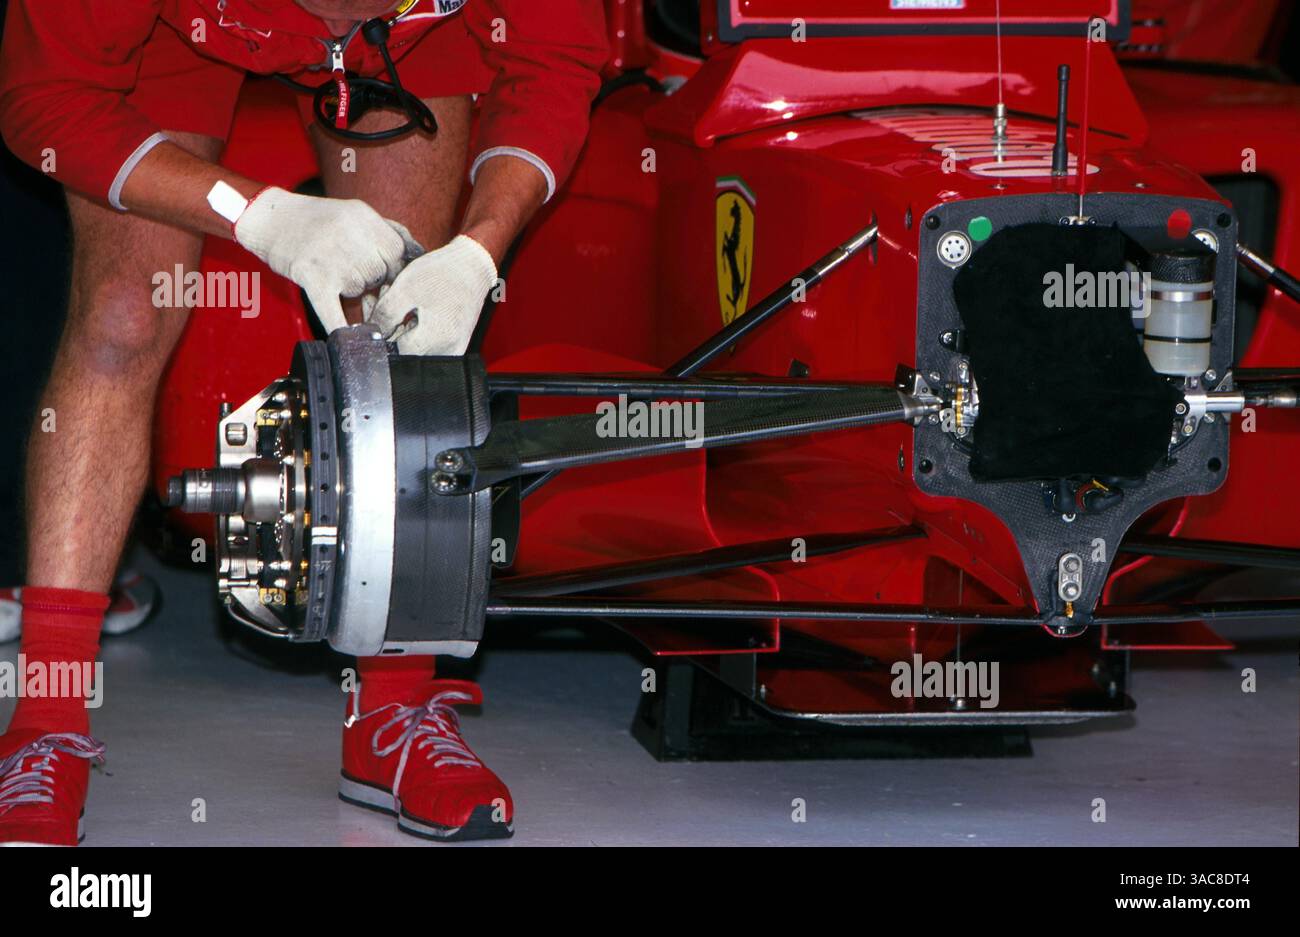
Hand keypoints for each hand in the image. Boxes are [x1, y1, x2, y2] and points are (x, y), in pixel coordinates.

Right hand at [233, 187, 422, 332]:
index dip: (394, 267)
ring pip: (360, 288)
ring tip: (335, 277)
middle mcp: (351, 234)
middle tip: (358, 280)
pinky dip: (339, 327)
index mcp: (364, 216)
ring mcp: (332, 256)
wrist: (267, 218)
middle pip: (382, 271)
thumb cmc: (313, 220)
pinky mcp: (313, 276)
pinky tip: (346, 341)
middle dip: (374, 280)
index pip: (398, 251)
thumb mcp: (353, 213)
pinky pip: (332, 308)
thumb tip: (418, 252)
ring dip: (352, 291)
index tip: (385, 275)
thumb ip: (386, 230)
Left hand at [367, 235, 497, 355]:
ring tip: (403, 301)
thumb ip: (385, 315)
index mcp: (435, 340)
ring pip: (415, 349)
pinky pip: (428, 346)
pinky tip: (413, 311)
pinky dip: (416, 330)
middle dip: (392, 327)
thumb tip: (375, 334)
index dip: (383, 330)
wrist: (473, 267)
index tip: (381, 310)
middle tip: (389, 299)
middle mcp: (447, 352)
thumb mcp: (405, 288)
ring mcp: (453, 351)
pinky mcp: (455, 347)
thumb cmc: (443, 273)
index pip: (395, 350)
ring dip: (402, 327)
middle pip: (405, 352)